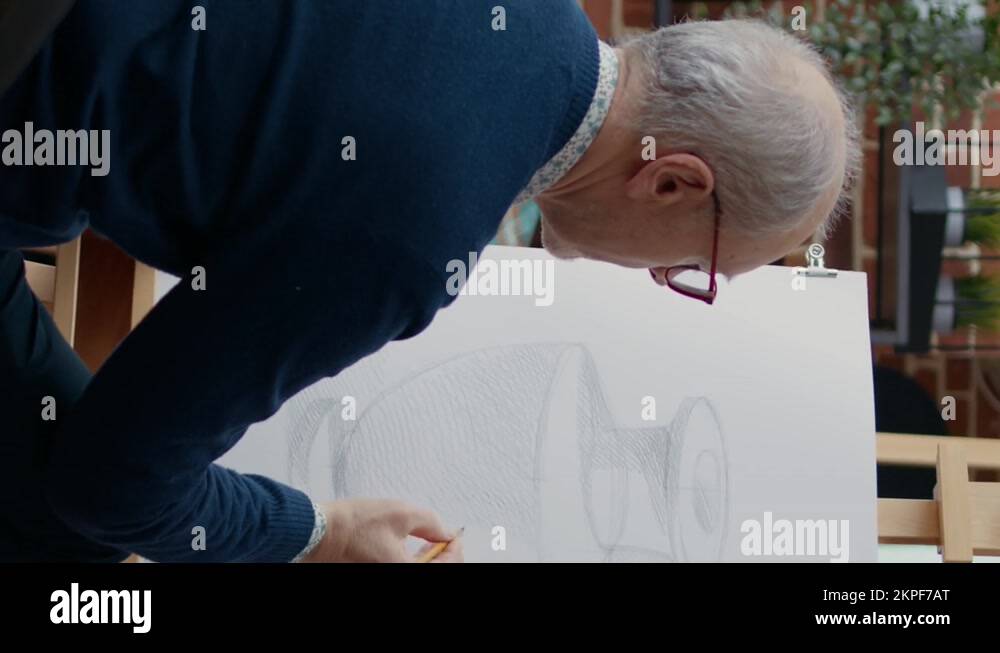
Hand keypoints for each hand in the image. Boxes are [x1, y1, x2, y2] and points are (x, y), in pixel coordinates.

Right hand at [300, 498, 462, 562]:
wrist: (321, 533)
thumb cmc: (354, 525)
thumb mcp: (402, 513)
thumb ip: (432, 523)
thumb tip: (446, 532)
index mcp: (405, 571)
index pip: (446, 566)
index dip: (454, 548)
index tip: (455, 535)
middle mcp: (395, 577)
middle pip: (431, 571)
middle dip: (442, 556)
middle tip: (444, 539)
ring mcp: (385, 576)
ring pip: (417, 571)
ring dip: (427, 560)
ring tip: (429, 542)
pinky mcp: (375, 572)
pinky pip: (401, 570)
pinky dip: (410, 562)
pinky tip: (411, 549)